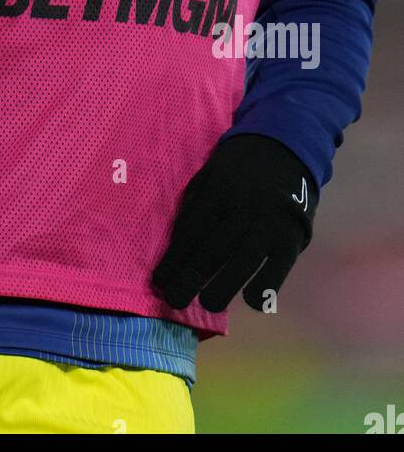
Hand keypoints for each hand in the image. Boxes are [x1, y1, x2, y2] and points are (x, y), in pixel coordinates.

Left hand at [152, 134, 318, 313]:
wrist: (287, 145)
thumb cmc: (240, 167)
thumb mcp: (211, 174)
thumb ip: (196, 205)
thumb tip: (177, 244)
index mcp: (217, 191)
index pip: (190, 231)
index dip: (173, 259)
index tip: (159, 281)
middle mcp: (242, 208)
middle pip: (212, 250)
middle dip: (190, 278)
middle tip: (174, 301)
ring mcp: (269, 223)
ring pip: (242, 261)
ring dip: (223, 287)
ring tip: (206, 305)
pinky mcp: (292, 236)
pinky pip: (278, 267)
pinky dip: (265, 286)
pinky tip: (251, 300)